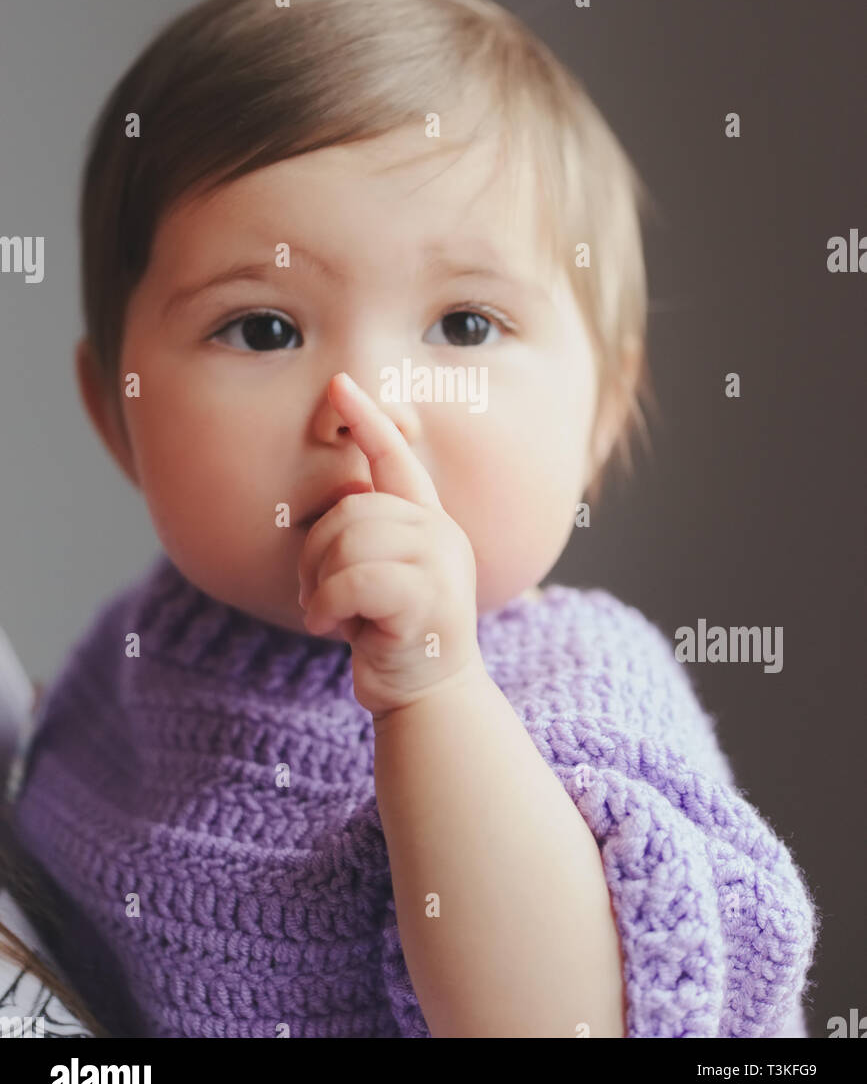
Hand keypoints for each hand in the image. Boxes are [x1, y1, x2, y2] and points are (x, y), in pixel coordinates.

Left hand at [297, 373, 485, 718]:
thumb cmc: (392, 634)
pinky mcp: (429, 600)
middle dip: (317, 555)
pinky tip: (330, 628)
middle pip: (352, 510)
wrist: (427, 697)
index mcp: (427, 520)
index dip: (368, 422)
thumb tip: (336, 505)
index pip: (397, 459)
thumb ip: (368, 536)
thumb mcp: (379, 575)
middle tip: (319, 597)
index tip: (340, 386)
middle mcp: (439, 533)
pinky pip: (355, 580)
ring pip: (350, 541)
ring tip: (326, 614)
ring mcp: (439, 564)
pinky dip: (328, 605)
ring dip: (320, 584)